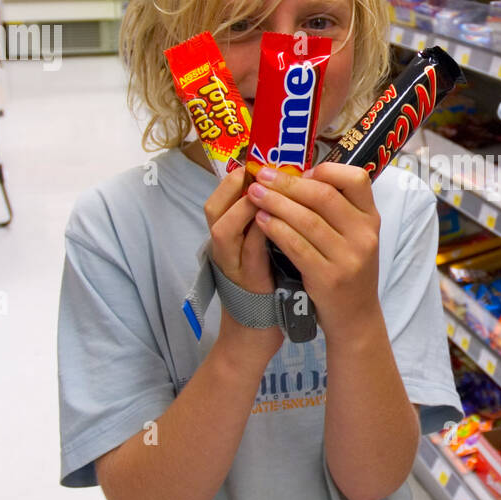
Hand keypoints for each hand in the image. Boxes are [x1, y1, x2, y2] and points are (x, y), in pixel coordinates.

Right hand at [205, 166, 282, 360]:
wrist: (255, 338)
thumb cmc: (264, 289)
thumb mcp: (260, 252)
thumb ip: (266, 224)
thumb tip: (287, 191)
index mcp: (226, 239)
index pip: (220, 199)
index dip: (234, 178)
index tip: (256, 161)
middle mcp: (223, 251)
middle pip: (214, 208)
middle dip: (234, 186)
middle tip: (259, 170)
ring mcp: (232, 268)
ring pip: (224, 229)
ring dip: (245, 207)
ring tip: (268, 192)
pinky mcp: (248, 285)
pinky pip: (249, 255)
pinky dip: (261, 235)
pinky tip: (278, 222)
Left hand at [245, 162, 381, 337]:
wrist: (356, 318)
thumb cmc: (348, 270)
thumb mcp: (355, 237)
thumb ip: (337, 210)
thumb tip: (298, 177)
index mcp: (371, 219)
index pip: (356, 179)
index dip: (326, 169)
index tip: (300, 171)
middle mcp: (364, 235)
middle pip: (324, 196)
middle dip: (288, 183)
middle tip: (262, 175)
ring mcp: (348, 258)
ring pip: (307, 220)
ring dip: (276, 203)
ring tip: (254, 195)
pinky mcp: (328, 278)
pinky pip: (297, 246)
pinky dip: (276, 230)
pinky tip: (261, 221)